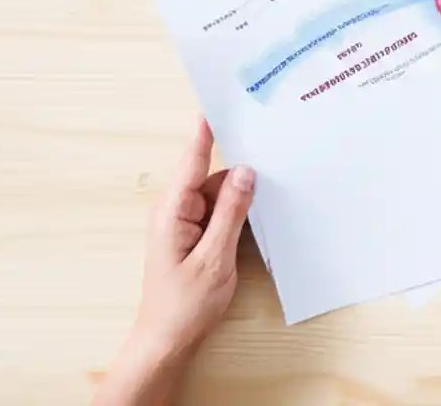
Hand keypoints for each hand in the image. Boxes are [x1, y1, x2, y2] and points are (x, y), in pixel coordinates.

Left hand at [94, 118, 254, 405]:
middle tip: (273, 156)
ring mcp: (183, 221)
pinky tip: (256, 215)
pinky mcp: (192, 234)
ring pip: (219, 193)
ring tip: (271, 193)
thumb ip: (231, 212)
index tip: (215, 102)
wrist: (167, 339)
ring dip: (241, 195)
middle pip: (212, 175)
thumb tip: (247, 171)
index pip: (193, 160)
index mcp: (172, 210)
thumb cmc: (185, 304)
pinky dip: (236, 211)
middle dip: (240, 170)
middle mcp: (175, 209)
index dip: (206, 131)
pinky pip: (218, 210)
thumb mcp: (215, 258)